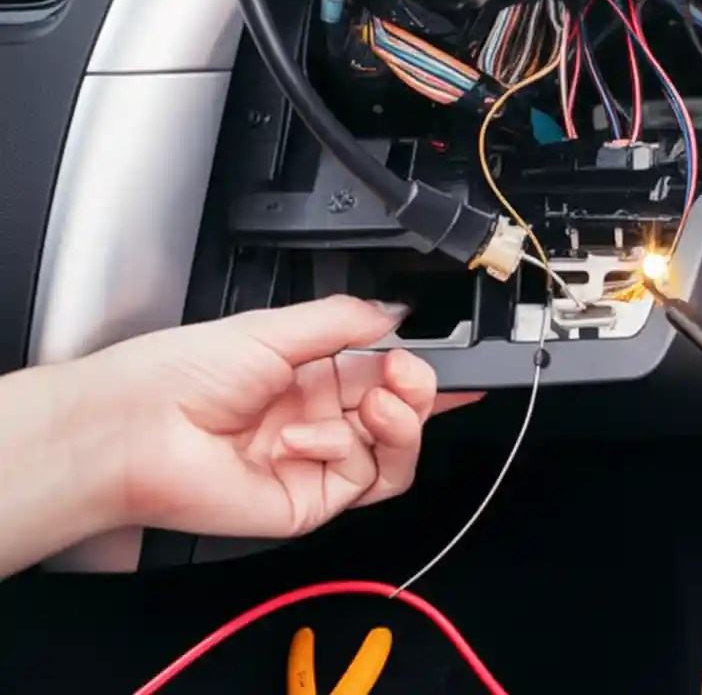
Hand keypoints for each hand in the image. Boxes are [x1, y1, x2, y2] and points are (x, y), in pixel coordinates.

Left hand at [66, 296, 481, 538]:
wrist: (134, 430)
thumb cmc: (178, 375)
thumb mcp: (272, 328)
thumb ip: (343, 321)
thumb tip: (395, 311)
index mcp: (309, 376)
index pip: (385, 376)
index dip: (421, 373)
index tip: (457, 365)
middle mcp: (317, 420)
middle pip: (400, 415)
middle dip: (417, 393)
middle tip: (412, 375)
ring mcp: (315, 463)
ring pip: (393, 454)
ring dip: (399, 424)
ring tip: (382, 404)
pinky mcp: (309, 501)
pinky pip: (361, 478)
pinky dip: (344, 450)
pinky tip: (309, 435)